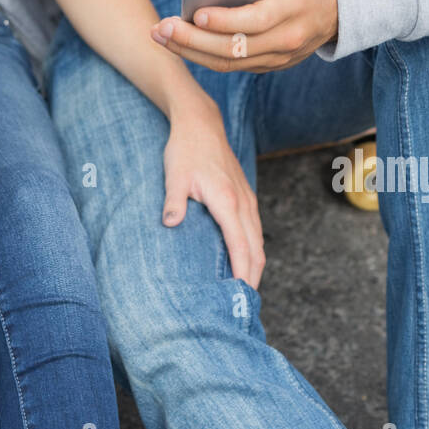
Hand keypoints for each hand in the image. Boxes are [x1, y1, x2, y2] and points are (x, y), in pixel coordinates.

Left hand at [151, 0, 338, 72]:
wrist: (335, 7)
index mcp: (291, 8)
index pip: (255, 21)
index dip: (225, 21)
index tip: (196, 15)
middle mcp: (287, 39)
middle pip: (234, 49)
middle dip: (193, 41)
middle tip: (161, 29)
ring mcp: (280, 57)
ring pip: (229, 64)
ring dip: (191, 52)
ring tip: (161, 37)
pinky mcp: (271, 66)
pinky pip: (233, 66)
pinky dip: (204, 57)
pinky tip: (180, 44)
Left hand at [163, 96, 264, 286]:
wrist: (201, 123)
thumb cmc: (186, 149)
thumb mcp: (174, 176)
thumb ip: (174, 202)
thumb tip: (170, 224)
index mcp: (227, 201)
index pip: (241, 246)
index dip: (243, 273)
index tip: (242, 295)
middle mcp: (243, 202)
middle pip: (256, 249)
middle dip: (253, 277)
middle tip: (244, 305)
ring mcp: (247, 199)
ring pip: (258, 240)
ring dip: (255, 265)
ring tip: (246, 290)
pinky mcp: (245, 195)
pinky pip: (254, 229)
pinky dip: (253, 249)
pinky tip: (244, 260)